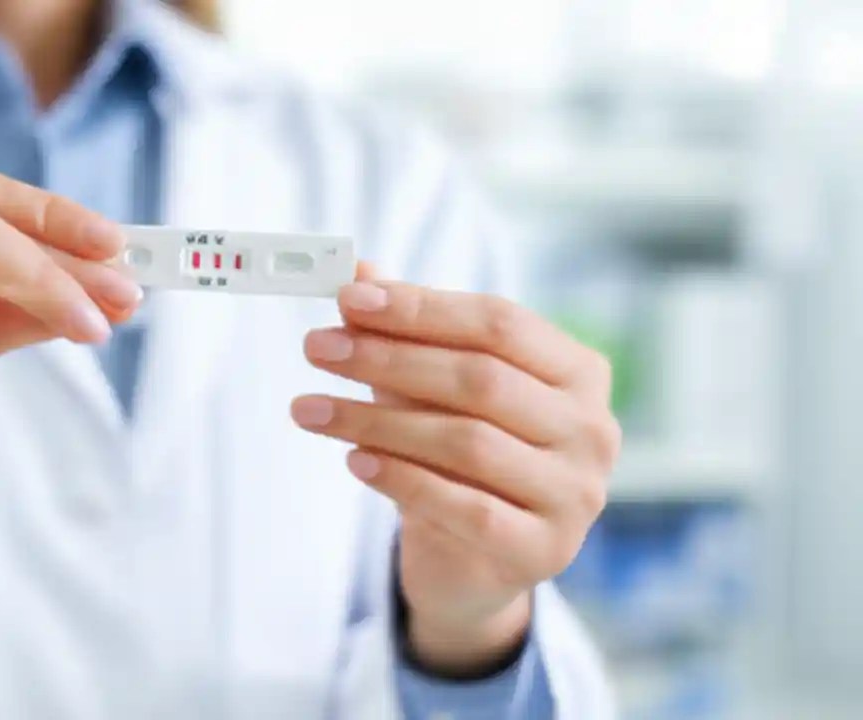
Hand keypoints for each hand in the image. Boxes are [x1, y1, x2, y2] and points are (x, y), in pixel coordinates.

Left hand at [291, 275, 618, 675]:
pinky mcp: (542, 549)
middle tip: (316, 348)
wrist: (472, 563)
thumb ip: (404, 332)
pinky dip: (403, 479)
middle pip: (481, 379)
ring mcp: (574, 493)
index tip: (346, 299)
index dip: (421, 307)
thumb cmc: (456, 457)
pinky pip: (466, 507)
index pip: (499, 323)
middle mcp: (591, 429)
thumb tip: (355, 274)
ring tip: (310, 408)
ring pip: (467, 441)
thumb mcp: (429, 387)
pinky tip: (354, 460)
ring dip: (376, 419)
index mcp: (578, 372)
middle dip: (388, 359)